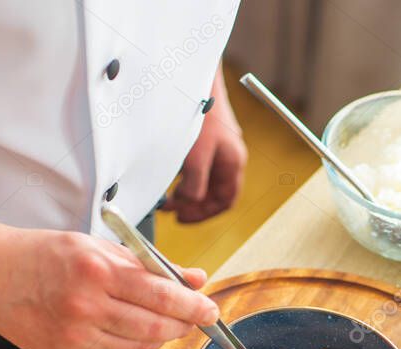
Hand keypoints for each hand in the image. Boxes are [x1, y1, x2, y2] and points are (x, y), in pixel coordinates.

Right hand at [0, 228, 218, 348]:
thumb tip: (195, 279)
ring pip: (139, 346)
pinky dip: (133, 343)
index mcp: (96, 271)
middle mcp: (86, 306)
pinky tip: (132, 327)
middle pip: (155, 328)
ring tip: (167, 321)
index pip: (161, 296)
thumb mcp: (100, 247)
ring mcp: (75, 335)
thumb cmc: (46, 255)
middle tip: (196, 317)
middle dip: (183, 325)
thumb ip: (151, 266)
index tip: (210, 309)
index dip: (193, 307)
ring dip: (161, 335)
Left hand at [163, 70, 246, 222]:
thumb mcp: (195, 157)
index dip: (205, 214)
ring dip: (187, 190)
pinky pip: (198, 165)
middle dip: (193, 204)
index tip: (182, 218)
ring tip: (167, 196)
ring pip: (205, 178)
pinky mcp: (206, 137)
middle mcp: (229, 155)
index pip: (225, 200)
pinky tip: (170, 174)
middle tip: (170, 210)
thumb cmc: (199, 114)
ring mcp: (218, 146)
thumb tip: (188, 203)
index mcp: (233, 162)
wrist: (191, 78)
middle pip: (215, 191)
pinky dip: (184, 175)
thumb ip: (194, 185)